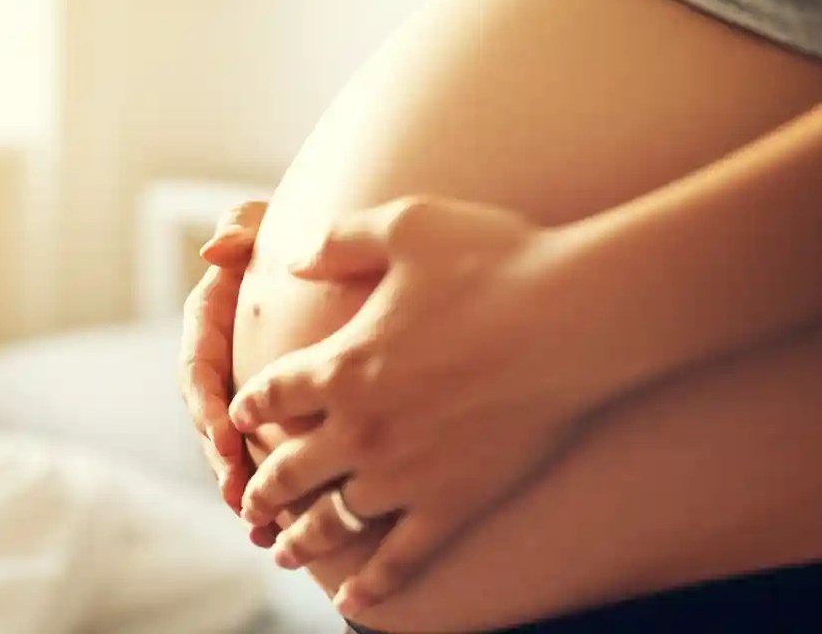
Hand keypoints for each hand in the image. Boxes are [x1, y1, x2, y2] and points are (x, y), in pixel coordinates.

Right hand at [179, 200, 278, 544]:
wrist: (343, 258)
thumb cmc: (302, 235)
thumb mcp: (270, 222)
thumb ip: (243, 227)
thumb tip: (215, 251)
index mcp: (209, 320)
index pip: (197, 368)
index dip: (208, 407)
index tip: (224, 440)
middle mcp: (219, 360)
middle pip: (210, 423)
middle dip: (223, 465)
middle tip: (243, 498)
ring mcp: (242, 388)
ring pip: (233, 449)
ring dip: (243, 490)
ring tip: (260, 527)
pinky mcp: (268, 411)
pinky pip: (262, 455)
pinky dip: (268, 491)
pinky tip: (279, 531)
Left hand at [229, 196, 601, 615]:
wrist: (580, 314)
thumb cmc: (497, 258)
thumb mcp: (404, 224)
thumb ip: (338, 240)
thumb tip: (289, 258)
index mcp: (341, 364)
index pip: (270, 397)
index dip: (247, 409)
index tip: (241, 420)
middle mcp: (361, 427)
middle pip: (289, 471)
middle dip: (263, 489)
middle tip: (249, 506)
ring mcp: (407, 473)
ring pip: (333, 522)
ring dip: (300, 540)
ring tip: (283, 552)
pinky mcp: (456, 502)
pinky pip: (402, 557)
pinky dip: (372, 586)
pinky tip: (351, 604)